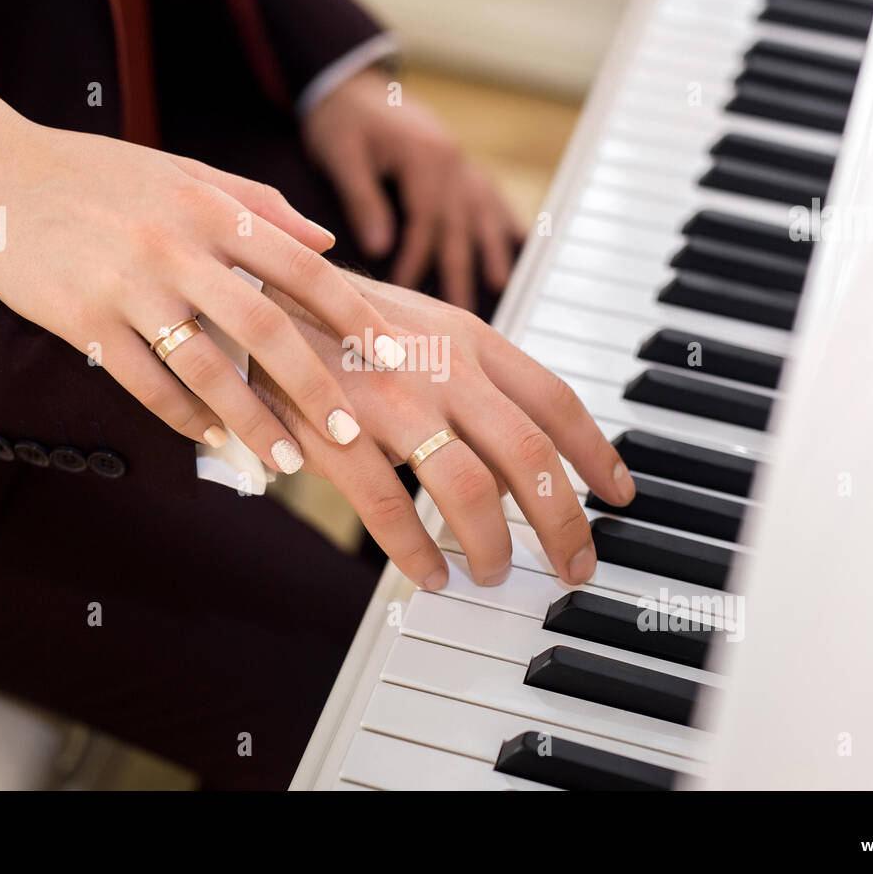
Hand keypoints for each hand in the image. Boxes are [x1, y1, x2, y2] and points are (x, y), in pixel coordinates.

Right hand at [0, 121, 407, 472]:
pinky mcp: (82, 320)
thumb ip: (259, 204)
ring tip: (287, 463)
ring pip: (205, 368)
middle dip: (314, 388)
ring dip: (252, 423)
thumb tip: (328, 240)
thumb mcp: (186, 172)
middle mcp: (175, 246)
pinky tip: (208, 439)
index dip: (354, 314)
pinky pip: (143, 382)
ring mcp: (127, 286)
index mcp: (211, 206)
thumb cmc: (100, 174)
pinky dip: (181, 416)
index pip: (302, 266)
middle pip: (264, 329)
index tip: (393, 357)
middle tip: (350, 437)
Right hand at [250, 271, 635, 588]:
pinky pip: (392, 512)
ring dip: (492, 545)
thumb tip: (522, 454)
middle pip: (529, 456)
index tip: (619, 494)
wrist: (253, 297)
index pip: (556, 401)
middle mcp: (444, 366)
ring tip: (494, 574)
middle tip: (576, 566)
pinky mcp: (339, 432)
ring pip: (471, 490)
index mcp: (471, 339)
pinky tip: (430, 576)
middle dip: (563, 522)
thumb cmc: (343, 321)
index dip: (597, 454)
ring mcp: (393, 399)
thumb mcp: (422, 330)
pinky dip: (417, 555)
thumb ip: (474, 381)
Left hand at [302, 68, 523, 310]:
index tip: (404, 292)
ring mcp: (459, 159)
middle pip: (459, 224)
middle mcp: (450, 159)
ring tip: (500, 284)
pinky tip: (522, 240)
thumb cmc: (340, 118)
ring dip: (493, 248)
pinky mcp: (458, 159)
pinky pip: (489, 192)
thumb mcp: (341, 153)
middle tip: (462, 312)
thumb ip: (362, 199)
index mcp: (423, 157)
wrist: (347, 79)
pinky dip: (505, 217)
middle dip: (460, 270)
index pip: (425, 221)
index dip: (415, 259)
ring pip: (481, 210)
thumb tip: (380, 248)